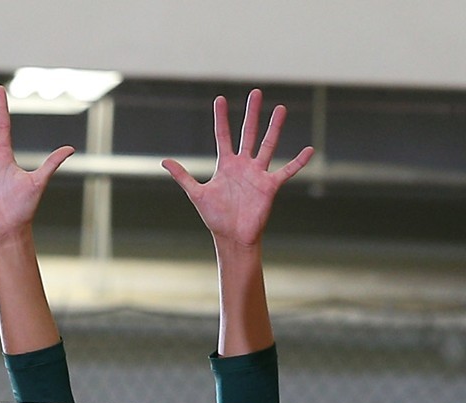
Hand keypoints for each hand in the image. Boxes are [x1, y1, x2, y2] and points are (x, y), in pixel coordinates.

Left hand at [163, 90, 313, 249]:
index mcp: (226, 165)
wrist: (232, 238)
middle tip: (256, 92)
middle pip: (248, 133)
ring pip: (268, 145)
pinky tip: (310, 150)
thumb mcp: (197, 194)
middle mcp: (243, 165)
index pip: (224, 135)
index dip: (221, 118)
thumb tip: (164, 161)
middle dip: (252, 113)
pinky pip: (287, 171)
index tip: (220, 98)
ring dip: (274, 128)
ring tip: (281, 108)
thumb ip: (183, 176)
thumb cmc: (215, 218)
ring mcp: (258, 174)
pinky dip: (299, 162)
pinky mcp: (270, 186)